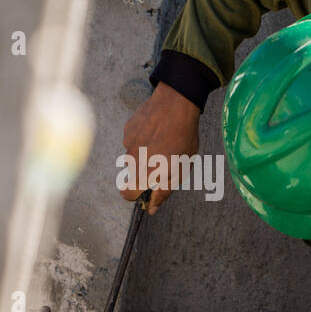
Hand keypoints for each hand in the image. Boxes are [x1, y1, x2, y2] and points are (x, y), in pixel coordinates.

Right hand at [119, 82, 199, 214]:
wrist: (176, 103)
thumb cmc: (183, 137)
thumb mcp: (180, 168)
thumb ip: (164, 191)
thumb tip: (151, 209)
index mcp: (144, 173)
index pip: (127, 194)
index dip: (136, 194)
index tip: (146, 189)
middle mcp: (131, 160)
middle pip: (132, 173)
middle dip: (145, 171)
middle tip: (164, 159)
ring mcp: (127, 143)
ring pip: (133, 156)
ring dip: (144, 153)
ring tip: (162, 142)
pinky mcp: (128, 129)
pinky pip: (133, 140)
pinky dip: (142, 139)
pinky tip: (156, 130)